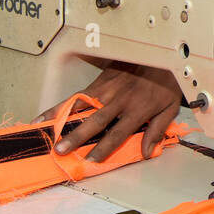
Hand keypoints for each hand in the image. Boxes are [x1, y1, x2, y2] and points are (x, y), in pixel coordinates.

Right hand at [38, 62, 183, 161]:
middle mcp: (120, 100)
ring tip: (43, 130)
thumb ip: (157, 130)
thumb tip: (147, 152)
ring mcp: (108, 89)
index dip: (104, 148)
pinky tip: (47, 114)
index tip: (90, 161)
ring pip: (81, 106)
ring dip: (62, 119)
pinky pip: (78, 95)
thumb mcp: (170, 107)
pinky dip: (62, 105)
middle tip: (60, 150)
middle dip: (76, 136)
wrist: (159, 53)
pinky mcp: (100, 80)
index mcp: (138, 109)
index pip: (118, 133)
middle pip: (95, 121)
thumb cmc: (165, 81)